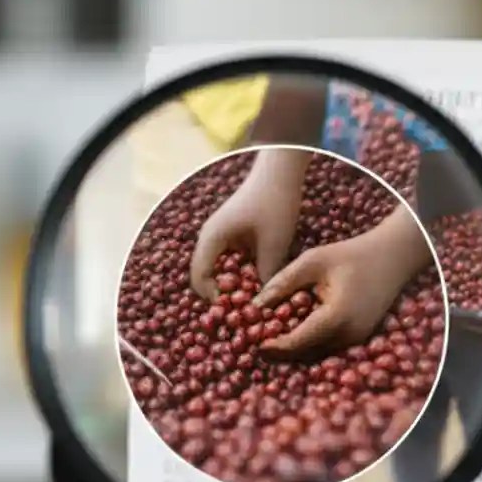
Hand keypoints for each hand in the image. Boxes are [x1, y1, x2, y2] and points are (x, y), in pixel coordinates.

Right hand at [190, 148, 311, 297]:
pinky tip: (260, 278)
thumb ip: (266, 275)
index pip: (199, 277)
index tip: (234, 310)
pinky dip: (241, 271)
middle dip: (222, 294)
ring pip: (220, 268)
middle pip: (206, 275)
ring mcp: (221, 234)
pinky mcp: (233, 232)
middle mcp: (210, 237)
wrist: (282, 170)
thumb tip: (263, 303)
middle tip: (244, 310)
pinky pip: (231, 259)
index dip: (213, 298)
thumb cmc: (276, 203)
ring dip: (233, 283)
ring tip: (253, 297)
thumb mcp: (275, 244)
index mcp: (212, 238)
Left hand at [254, 204, 432, 356]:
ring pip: (317, 354)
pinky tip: (292, 333)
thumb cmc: (350, 255)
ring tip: (269, 340)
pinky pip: (328, 347)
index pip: (298, 342)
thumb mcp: (312, 261)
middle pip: (306, 354)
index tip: (253, 345)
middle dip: (281, 353)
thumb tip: (255, 304)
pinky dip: (309, 344)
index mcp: (336, 317)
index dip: (274, 347)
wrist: (391, 258)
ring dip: (295, 350)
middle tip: (254, 345)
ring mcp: (356, 340)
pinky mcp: (358, 339)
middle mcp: (348, 336)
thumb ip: (283, 282)